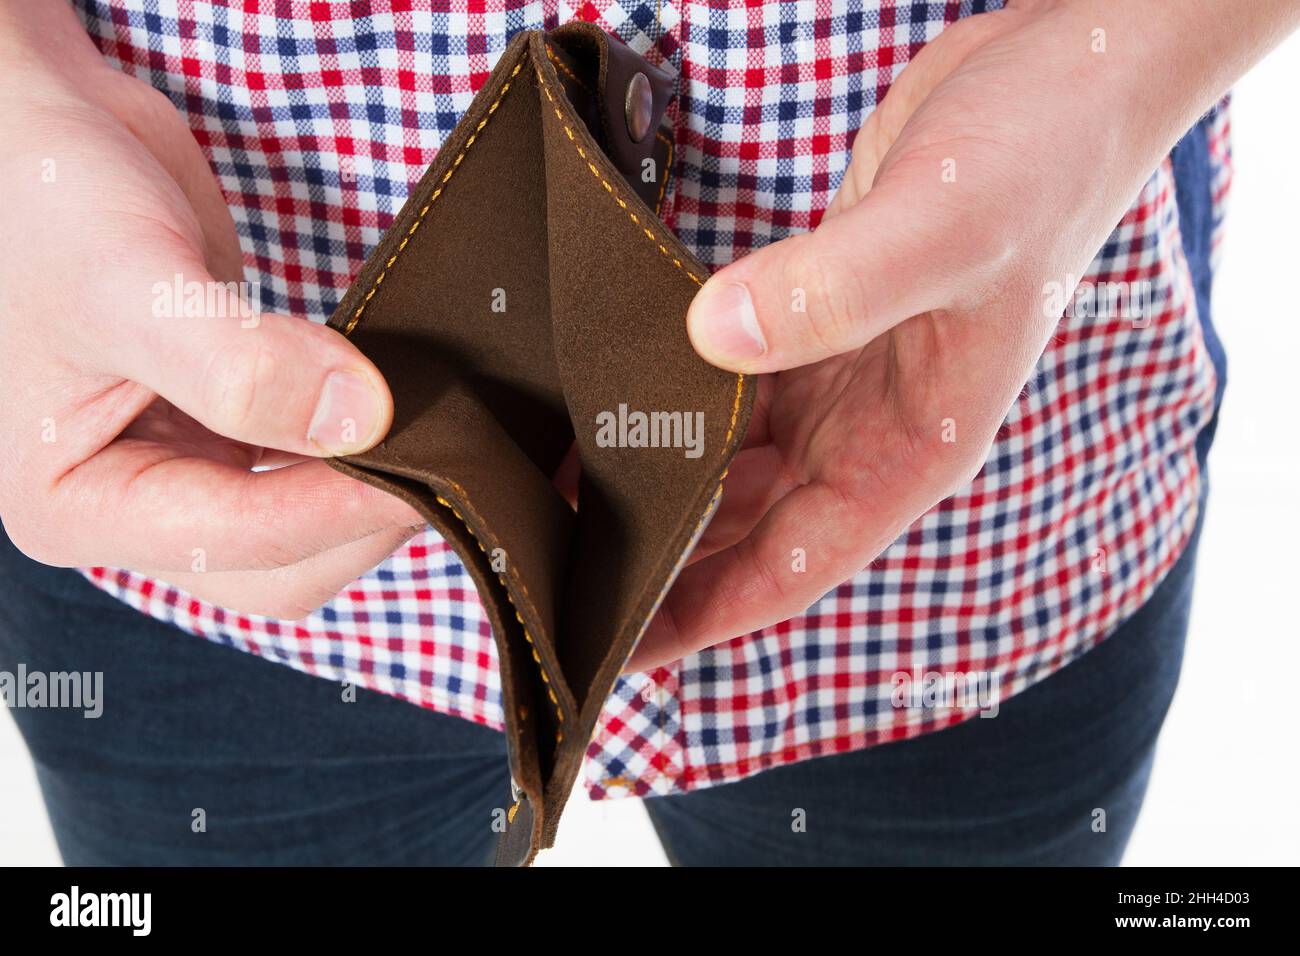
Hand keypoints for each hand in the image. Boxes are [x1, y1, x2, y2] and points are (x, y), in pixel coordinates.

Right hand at [0, 2, 421, 618]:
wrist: (45, 135)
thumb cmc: (45, 198)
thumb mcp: (128, 280)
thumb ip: (239, 362)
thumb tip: (361, 420)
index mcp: (77, 503)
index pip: (245, 543)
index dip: (345, 509)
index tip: (432, 462)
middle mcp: (133, 506)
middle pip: (285, 564)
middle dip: (365, 516)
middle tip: (449, 452)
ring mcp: (186, 470)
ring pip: (307, 530)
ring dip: (372, 492)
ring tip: (438, 438)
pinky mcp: (229, 434)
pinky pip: (310, 473)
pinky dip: (361, 455)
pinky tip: (404, 420)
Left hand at [630, 0, 1299, 669]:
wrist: (1066, 76)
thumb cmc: (1040, 161)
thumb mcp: (944, 226)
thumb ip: (834, 290)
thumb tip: (712, 337)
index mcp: (912, 447)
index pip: (792, 565)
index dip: (703, 613)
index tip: (621, 649)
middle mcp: (873, 427)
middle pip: (748, 526)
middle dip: (664, 558)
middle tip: (561, 572)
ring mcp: (844, 374)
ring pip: (733, 458)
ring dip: (658, 479)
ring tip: (564, 499)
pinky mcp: (815, 316)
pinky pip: (732, 383)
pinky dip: (674, 399)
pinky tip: (612, 402)